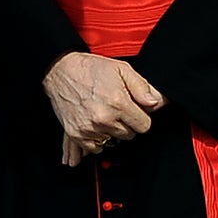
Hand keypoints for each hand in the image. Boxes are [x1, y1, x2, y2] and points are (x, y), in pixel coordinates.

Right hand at [43, 52, 167, 166]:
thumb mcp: (123, 70)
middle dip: (128, 124)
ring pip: (112, 142)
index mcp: (118, 103)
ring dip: (112, 132)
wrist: (62, 71)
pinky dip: (98, 140)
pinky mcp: (76, 134)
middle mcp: (103, 118)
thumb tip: (155, 103)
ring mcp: (89, 128)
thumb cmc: (92, 69)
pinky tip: (97, 127)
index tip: (136, 112)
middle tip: (119, 111)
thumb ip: (142, 87)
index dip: (142, 118)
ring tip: (106, 115)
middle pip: (129, 135)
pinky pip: (95, 148)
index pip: (143, 126)